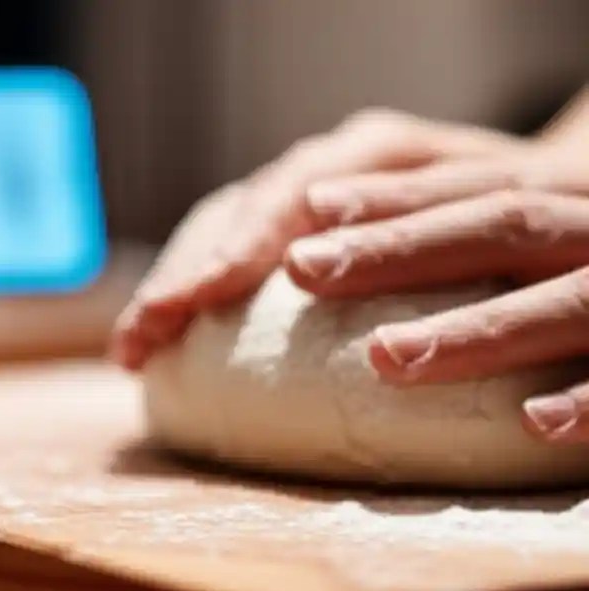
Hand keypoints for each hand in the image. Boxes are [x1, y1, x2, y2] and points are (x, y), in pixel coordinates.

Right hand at [111, 108, 522, 370]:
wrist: (547, 201)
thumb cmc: (529, 218)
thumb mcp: (494, 215)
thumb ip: (426, 219)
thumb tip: (318, 255)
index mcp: (379, 154)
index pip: (286, 195)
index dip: (234, 248)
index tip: (192, 300)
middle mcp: (333, 167)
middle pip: (236, 212)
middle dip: (182, 274)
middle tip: (139, 336)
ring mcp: (311, 194)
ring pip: (222, 227)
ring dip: (173, 285)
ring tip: (134, 346)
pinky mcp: (300, 225)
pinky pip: (232, 249)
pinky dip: (194, 290)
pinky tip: (165, 330)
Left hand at [279, 149, 588, 443]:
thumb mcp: (559, 240)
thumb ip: (494, 241)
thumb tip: (344, 258)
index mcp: (574, 201)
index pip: (475, 184)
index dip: (392, 195)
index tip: (307, 209)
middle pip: (504, 225)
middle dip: (400, 246)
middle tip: (304, 267)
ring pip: (570, 299)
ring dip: (478, 329)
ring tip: (385, 357)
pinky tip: (534, 423)